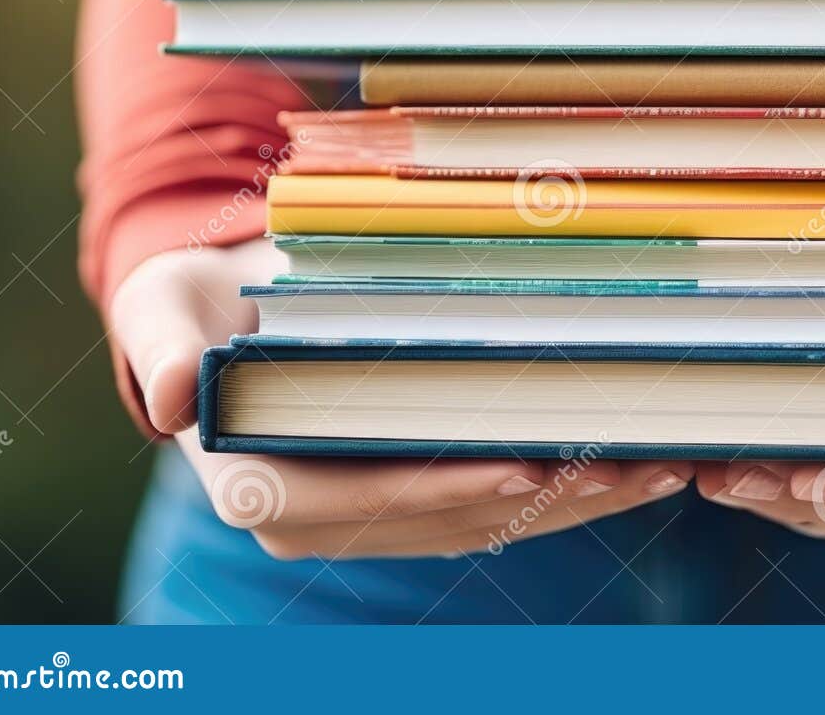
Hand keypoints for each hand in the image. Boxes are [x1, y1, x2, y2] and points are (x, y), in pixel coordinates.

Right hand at [109, 238, 691, 559]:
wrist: (217, 315)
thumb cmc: (194, 305)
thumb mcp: (165, 309)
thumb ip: (163, 344)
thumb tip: (166, 393)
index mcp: (262, 484)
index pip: (368, 498)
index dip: (448, 488)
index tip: (525, 465)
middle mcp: (320, 516)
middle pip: (450, 517)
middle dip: (548, 499)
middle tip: (636, 463)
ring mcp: (371, 513)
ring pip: (489, 519)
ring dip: (578, 501)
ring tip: (661, 463)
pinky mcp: (410, 496)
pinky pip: (494, 500)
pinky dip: (564, 488)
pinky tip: (627, 463)